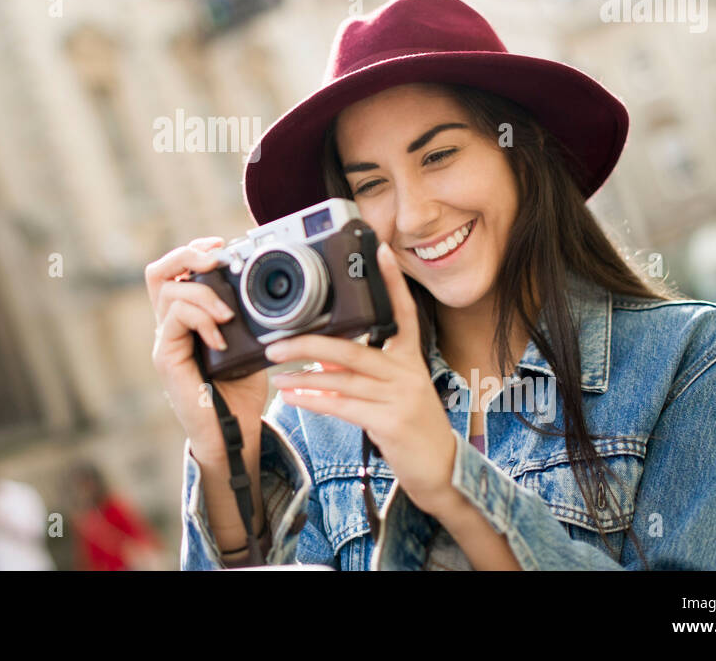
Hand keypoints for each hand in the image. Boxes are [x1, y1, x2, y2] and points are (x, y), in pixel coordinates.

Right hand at [147, 237, 269, 461]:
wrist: (233, 432)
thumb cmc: (240, 390)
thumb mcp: (250, 342)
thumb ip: (248, 316)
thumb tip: (270, 287)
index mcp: (187, 317)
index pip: (174, 270)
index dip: (193, 250)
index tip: (222, 245)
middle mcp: (170, 324)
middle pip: (158, 272)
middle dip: (187, 255)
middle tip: (215, 259)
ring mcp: (165, 340)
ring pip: (168, 291)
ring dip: (203, 294)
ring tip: (227, 314)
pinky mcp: (166, 357)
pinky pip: (174, 319)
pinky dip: (201, 319)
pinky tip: (221, 338)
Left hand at [265, 241, 458, 514]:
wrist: (439, 466)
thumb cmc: (410, 422)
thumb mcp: (389, 389)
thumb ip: (357, 369)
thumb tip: (319, 356)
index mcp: (410, 357)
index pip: (403, 311)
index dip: (392, 281)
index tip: (380, 250)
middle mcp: (406, 372)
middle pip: (354, 349)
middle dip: (310, 344)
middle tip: (277, 342)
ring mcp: (400, 397)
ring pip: (343, 380)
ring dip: (304, 377)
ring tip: (276, 374)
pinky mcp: (390, 423)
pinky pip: (344, 408)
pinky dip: (315, 401)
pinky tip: (294, 397)